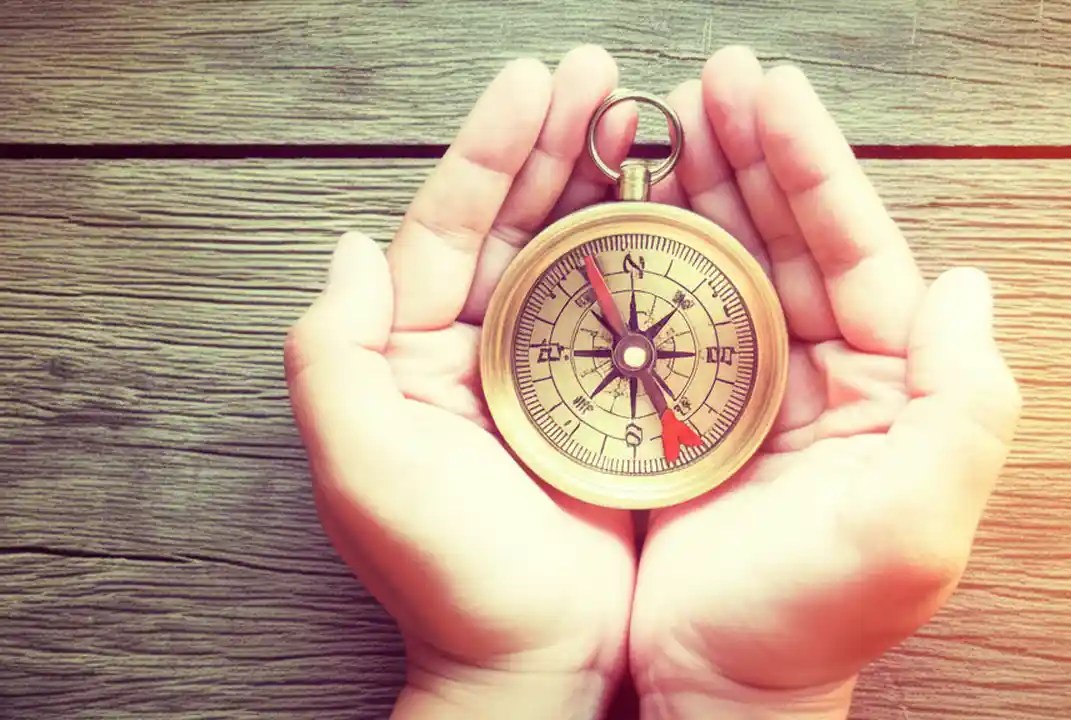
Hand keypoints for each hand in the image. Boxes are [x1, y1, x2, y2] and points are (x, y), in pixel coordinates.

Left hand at [284, 46, 642, 718]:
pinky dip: (652, 255)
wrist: (537, 662)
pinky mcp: (611, 403)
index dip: (488, 149)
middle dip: (554, 143)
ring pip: (577, 253)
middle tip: (600, 76)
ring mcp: (550, 373)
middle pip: (517, 222)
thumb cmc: (449, 578)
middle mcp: (480, 350)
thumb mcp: (363, 467)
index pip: (448, 225)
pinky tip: (681, 209)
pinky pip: (630, 309)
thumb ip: (334, 354)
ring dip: (607, 182)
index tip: (532, 84)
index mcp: (416, 351)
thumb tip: (350, 248)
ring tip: (644, 117)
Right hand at [628, 48, 1022, 717]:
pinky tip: (631, 208)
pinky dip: (655, 255)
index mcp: (887, 389)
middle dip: (753, 153)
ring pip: (730, 262)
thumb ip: (965, 406)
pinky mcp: (687, 412)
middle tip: (711, 83)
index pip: (856, 251)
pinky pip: (674, 313)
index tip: (773, 95)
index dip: (815, 167)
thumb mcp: (915, 528)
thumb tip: (968, 287)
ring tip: (669, 119)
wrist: (712, 687)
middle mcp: (824, 379)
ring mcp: (752, 391)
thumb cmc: (810, 623)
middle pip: (789, 239)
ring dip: (703, 187)